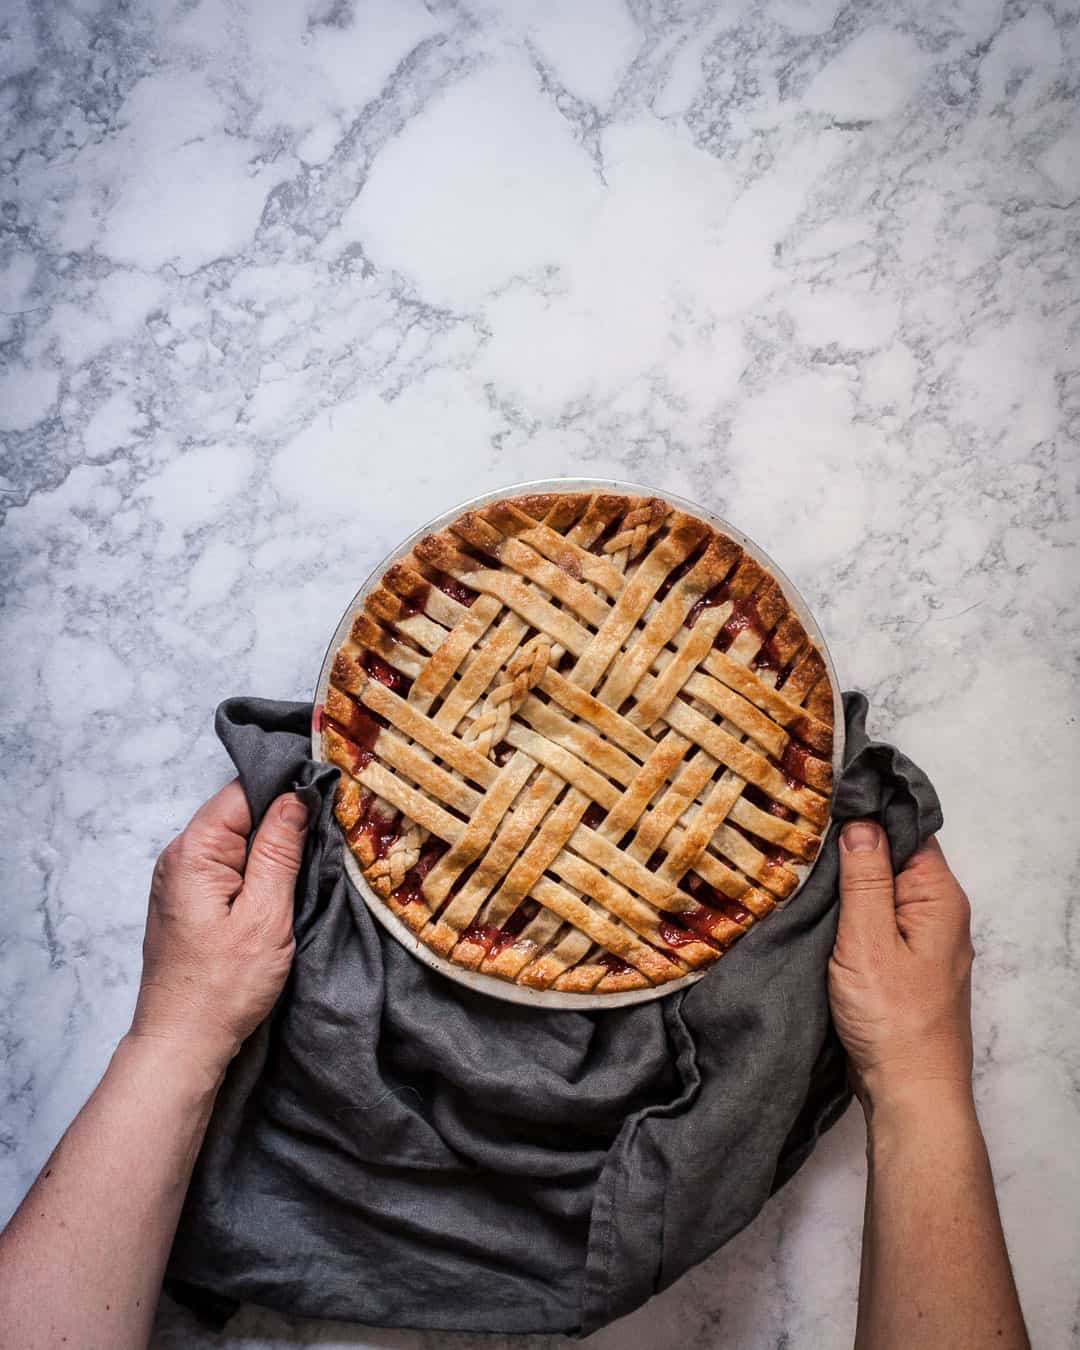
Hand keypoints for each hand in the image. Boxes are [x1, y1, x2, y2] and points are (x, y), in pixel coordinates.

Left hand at [129, 780, 308, 1077]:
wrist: (183, 1044)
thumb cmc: (223, 986)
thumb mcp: (265, 914)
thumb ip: (279, 850)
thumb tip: (297, 796)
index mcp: (194, 852)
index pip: (243, 791)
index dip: (286, 789)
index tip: (328, 797)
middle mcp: (179, 857)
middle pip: (239, 812)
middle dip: (283, 818)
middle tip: (330, 832)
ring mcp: (182, 880)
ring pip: (237, 841)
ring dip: (273, 847)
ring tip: (312, 861)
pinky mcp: (191, 902)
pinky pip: (229, 867)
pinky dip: (258, 870)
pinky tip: (284, 886)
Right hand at [828, 822, 974, 1113]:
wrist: (908, 1092)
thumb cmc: (894, 1020)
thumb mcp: (868, 940)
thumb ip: (864, 879)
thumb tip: (861, 821)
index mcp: (938, 897)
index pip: (908, 831)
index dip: (870, 812)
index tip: (827, 797)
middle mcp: (936, 913)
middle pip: (893, 859)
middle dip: (850, 844)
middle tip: (799, 827)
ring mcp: (919, 940)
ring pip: (880, 891)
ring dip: (844, 881)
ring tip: (797, 861)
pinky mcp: (900, 963)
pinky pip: (874, 920)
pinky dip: (847, 911)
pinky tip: (815, 907)